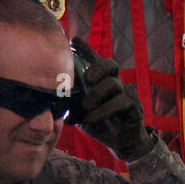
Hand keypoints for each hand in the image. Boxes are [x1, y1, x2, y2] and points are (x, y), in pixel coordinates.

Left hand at [70, 36, 153, 161]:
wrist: (123, 143)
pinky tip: (91, 118)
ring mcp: (126, 94)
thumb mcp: (82, 113)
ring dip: (97, 93)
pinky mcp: (134, 107)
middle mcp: (115, 84)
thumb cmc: (102, 124)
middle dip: (97, 66)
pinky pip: (119, 103)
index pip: (95, 61)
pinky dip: (103, 111)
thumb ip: (71, 105)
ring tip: (86, 105)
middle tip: (86, 78)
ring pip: (114, 84)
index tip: (73, 40)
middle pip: (110, 64)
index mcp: (102, 82)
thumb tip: (51, 101)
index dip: (85, 49)